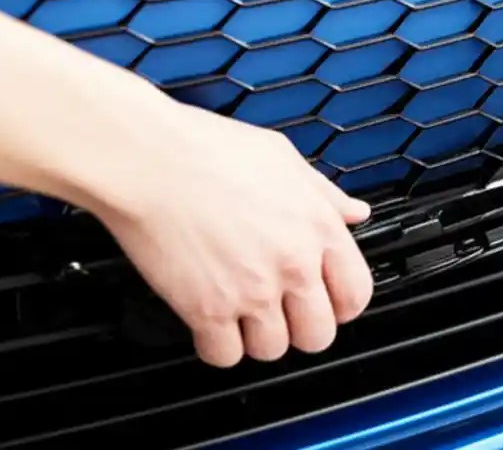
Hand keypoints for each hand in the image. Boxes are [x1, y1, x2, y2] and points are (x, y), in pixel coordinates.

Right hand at [86, 103, 373, 366]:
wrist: (147, 158)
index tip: (324, 302)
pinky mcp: (207, 309)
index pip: (355, 294)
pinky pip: (225, 355)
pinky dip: (215, 345)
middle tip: (278, 310)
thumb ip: (323, 193)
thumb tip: (354, 212)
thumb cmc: (206, 148)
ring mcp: (251, 291)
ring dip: (255, 336)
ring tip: (238, 309)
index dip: (340, 304)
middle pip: (318, 335)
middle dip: (299, 328)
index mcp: (317, 227)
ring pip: (272, 350)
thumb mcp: (281, 156)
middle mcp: (292, 265)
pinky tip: (208, 319)